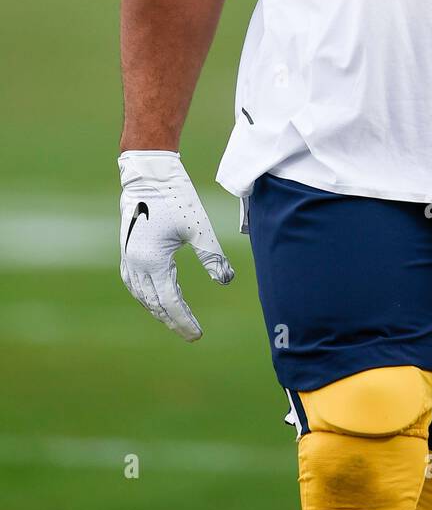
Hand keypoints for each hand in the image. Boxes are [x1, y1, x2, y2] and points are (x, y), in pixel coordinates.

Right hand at [119, 150, 233, 339]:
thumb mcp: (199, 228)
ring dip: (158, 309)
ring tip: (176, 319)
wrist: (150, 174)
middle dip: (173, 320)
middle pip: (155, 303)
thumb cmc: (177, 198)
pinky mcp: (127, 249)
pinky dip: (146, 294)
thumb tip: (226, 281)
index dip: (184, 320)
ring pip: (142, 295)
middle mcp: (136, 264)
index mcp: (153, 262)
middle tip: (191, 333)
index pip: (170, 302)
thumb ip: (212, 256)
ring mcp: (128, 257)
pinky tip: (156, 297)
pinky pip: (134, 282)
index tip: (197, 334)